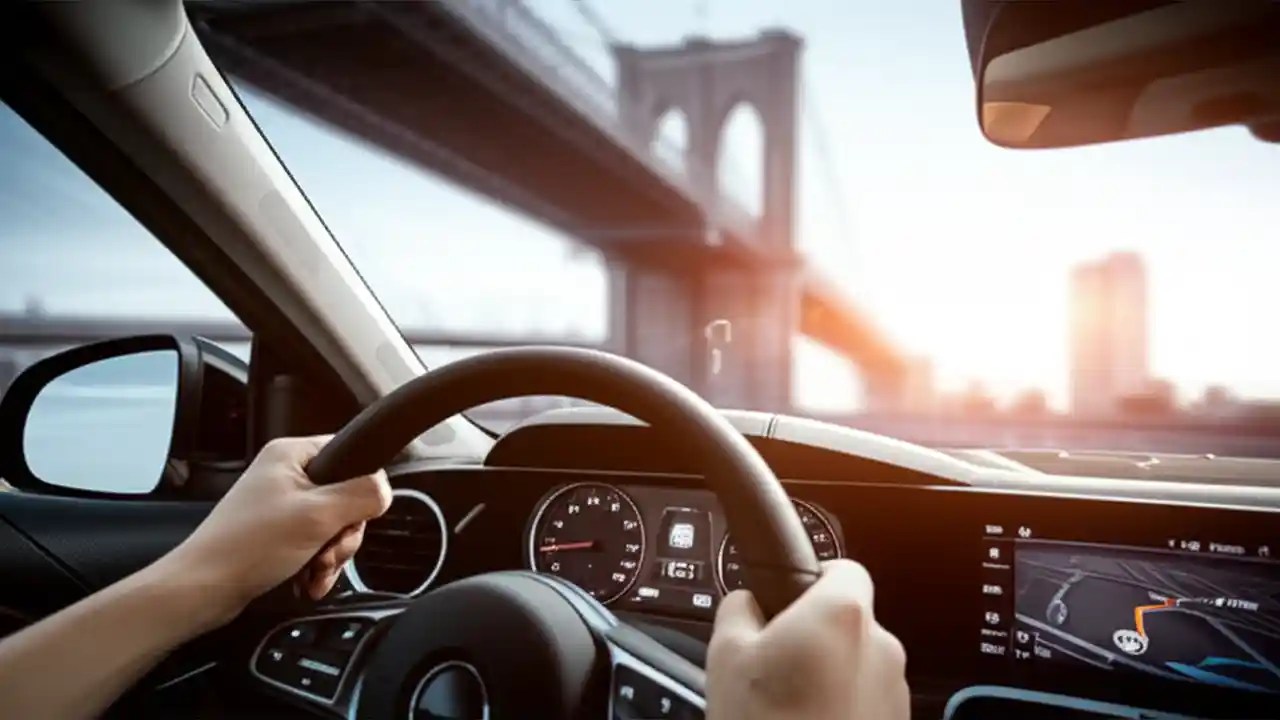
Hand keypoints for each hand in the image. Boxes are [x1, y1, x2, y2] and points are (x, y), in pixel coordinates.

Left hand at [164, 436, 391, 623]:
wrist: (203, 589)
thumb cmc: (246, 547)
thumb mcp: (318, 516)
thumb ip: (362, 496)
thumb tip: (386, 490)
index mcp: (292, 454)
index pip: (352, 456)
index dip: (361, 489)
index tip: (353, 516)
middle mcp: (287, 474)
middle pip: (348, 497)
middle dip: (344, 534)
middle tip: (329, 551)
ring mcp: (283, 505)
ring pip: (335, 525)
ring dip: (333, 554)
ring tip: (315, 572)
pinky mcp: (279, 533)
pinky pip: (317, 543)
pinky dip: (318, 565)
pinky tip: (308, 580)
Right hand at [706, 559, 909, 719]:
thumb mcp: (724, 654)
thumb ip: (739, 609)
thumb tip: (747, 603)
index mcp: (841, 613)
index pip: (840, 565)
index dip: (809, 578)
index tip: (786, 598)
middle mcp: (881, 646)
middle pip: (847, 619)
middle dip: (813, 634)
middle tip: (773, 662)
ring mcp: (895, 690)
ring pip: (857, 663)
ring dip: (828, 675)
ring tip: (787, 705)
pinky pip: (865, 700)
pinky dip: (841, 708)